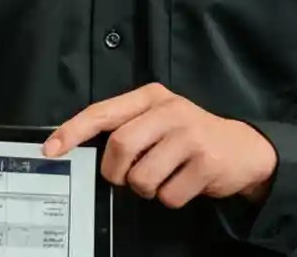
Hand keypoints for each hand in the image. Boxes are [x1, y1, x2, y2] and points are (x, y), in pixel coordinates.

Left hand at [43, 83, 277, 207]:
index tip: (51, 149)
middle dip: (116, 172)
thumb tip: (79, 147)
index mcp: (151, 97)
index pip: (102, 112)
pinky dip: (169, 199)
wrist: (245, 149)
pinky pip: (168, 196)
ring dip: (145, 189)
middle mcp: (170, 111)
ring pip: (142, 177)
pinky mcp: (207, 163)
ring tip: (162, 178)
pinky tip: (184, 184)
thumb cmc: (189, 135)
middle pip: (119, 147)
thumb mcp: (158, 118)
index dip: (72, 131)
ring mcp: (190, 136)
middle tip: (125, 178)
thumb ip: (125, 125)